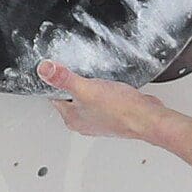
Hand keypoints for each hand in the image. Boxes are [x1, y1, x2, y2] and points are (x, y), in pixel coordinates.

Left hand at [40, 59, 168, 141]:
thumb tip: (44, 69)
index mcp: (71, 118)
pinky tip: (112, 89)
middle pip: (71, 99)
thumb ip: (64, 79)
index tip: (59, 71)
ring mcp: (98, 120)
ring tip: (96, 80)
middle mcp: (83, 122)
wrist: (146, 118)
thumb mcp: (87, 89)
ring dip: (91, 90)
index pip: (55, 97)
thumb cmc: (120, 110)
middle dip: (74, 85)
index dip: (56, 82)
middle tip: (79, 73)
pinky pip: (103, 102)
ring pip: (88, 101)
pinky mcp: (113, 116)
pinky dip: (106, 94)